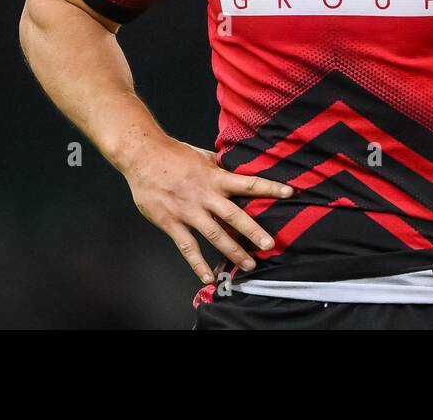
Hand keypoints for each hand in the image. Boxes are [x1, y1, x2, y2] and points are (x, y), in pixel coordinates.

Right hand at [124, 138, 291, 283]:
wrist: (142, 155)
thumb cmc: (174, 154)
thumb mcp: (204, 156)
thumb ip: (221, 167)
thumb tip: (239, 167)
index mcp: (215, 177)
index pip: (248, 183)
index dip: (270, 187)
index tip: (290, 192)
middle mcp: (204, 195)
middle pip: (234, 215)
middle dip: (253, 231)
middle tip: (269, 244)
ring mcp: (187, 210)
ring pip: (214, 234)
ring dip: (232, 251)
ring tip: (248, 264)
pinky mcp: (171, 222)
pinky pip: (187, 247)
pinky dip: (197, 263)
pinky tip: (208, 277)